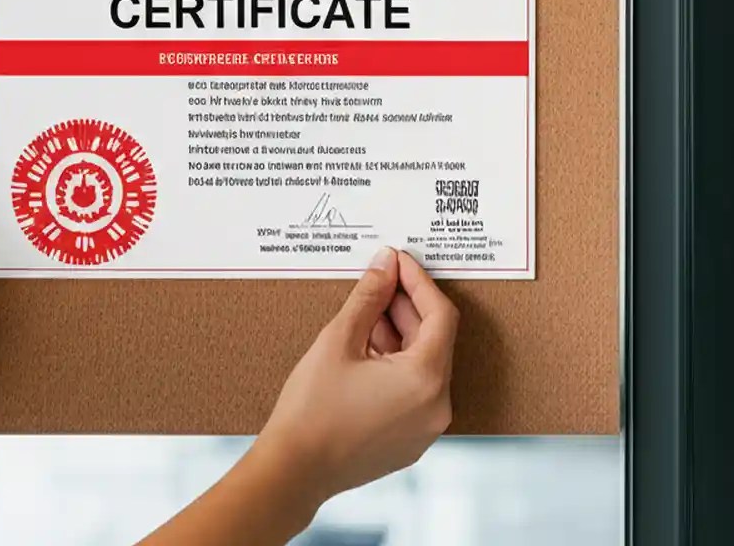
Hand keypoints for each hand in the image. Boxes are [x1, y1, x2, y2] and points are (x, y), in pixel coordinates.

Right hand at [254, 247, 458, 502]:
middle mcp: (436, 406)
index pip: (440, 315)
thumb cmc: (311, 411)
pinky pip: (415, 391)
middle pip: (434, 340)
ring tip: (365, 317)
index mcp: (426, 379)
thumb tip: (386, 265)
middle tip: (379, 281)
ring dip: (400, 336)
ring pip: (424, 365)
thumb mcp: (339, 340)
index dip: (419, 282)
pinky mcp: (410, 440)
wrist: (293, 471)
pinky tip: (367, 351)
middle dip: (407, 307)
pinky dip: (398, 366)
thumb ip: (369, 297)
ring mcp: (426, 428)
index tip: (398, 262)